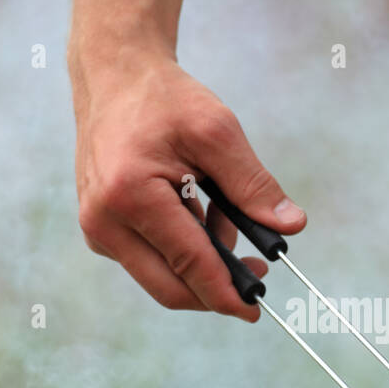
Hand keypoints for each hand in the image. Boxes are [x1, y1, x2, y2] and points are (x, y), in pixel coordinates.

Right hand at [70, 50, 305, 319]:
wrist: (114, 78)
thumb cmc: (165, 100)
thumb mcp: (217, 131)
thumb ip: (253, 184)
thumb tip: (292, 227)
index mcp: (130, 195)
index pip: (189, 263)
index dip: (226, 292)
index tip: (256, 310)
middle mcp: (104, 221)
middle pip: (169, 288)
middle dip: (217, 290)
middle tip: (258, 273)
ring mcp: (97, 230)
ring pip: (160, 278)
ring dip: (201, 263)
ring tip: (225, 215)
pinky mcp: (100, 231)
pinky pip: (148, 261)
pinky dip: (181, 250)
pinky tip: (198, 212)